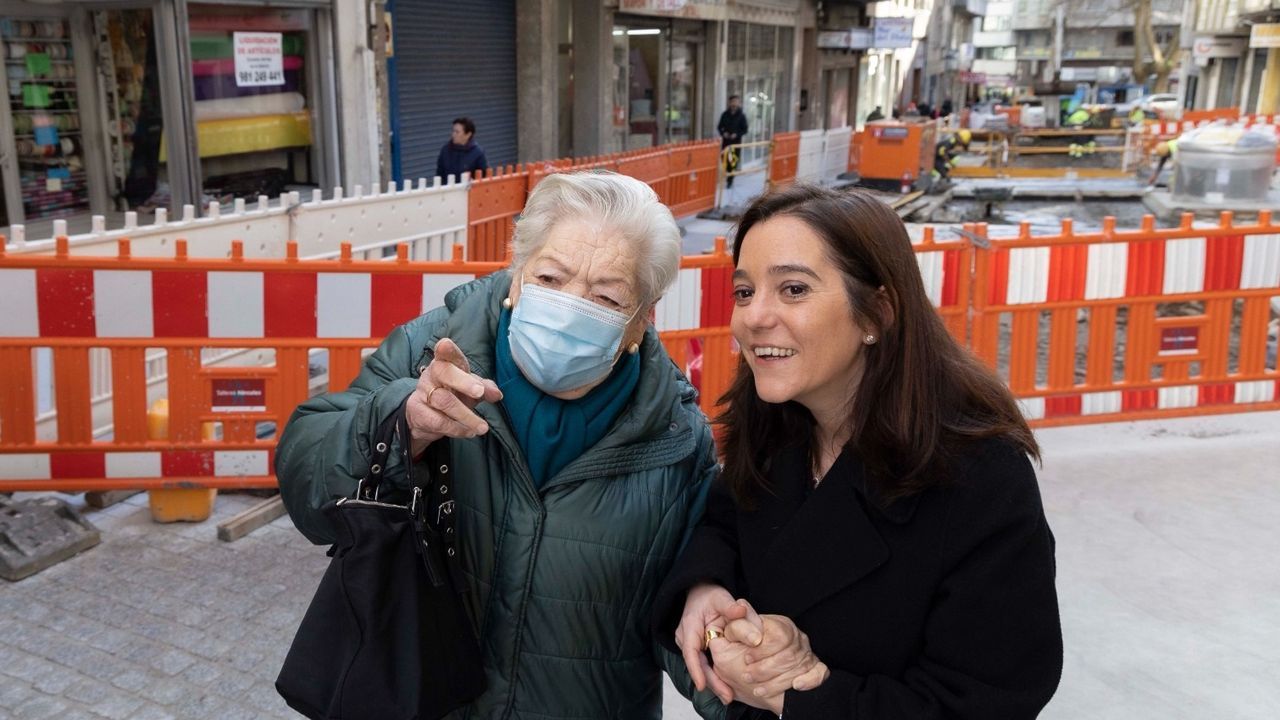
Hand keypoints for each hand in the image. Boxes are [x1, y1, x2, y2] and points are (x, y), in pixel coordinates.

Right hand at [405, 338, 502, 455]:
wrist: (426, 417)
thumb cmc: (452, 394)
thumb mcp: (471, 388)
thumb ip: (484, 388)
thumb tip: (497, 394)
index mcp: (446, 363)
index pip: (445, 353)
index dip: (446, 349)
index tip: (445, 345)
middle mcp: (432, 375)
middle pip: (444, 372)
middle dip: (464, 382)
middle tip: (480, 393)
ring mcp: (423, 392)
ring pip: (444, 401)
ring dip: (467, 416)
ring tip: (482, 427)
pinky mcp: (417, 411)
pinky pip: (438, 421)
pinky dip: (456, 429)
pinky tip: (468, 432)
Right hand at [675, 585, 761, 703]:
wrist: (700, 592)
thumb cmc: (710, 595)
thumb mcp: (721, 597)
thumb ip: (730, 606)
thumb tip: (741, 611)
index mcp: (689, 625)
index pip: (690, 651)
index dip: (696, 669)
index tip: (702, 685)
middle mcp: (685, 637)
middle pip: (695, 664)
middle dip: (710, 682)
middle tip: (727, 697)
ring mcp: (688, 644)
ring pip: (698, 666)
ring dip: (712, 681)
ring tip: (728, 696)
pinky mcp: (695, 648)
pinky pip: (702, 663)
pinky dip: (713, 674)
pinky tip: (726, 686)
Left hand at [711, 614, 828, 714]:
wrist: (748, 674)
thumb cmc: (741, 652)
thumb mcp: (734, 636)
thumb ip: (738, 625)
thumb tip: (741, 607)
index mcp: (779, 625)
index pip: (779, 636)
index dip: (762, 650)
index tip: (746, 659)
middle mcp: (796, 637)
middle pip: (788, 654)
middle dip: (765, 669)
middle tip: (748, 676)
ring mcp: (806, 654)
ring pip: (799, 668)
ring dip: (776, 682)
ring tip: (757, 689)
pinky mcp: (814, 669)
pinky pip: (820, 673)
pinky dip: (809, 680)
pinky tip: (796, 686)